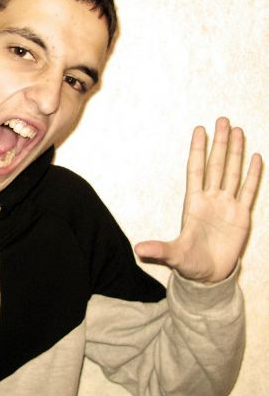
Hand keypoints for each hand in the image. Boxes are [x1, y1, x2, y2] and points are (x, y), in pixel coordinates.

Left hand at [135, 118, 261, 282]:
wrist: (209, 275)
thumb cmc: (189, 263)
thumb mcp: (174, 255)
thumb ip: (159, 250)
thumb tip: (138, 249)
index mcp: (194, 203)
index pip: (196, 170)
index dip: (198, 150)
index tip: (199, 129)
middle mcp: (211, 199)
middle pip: (217, 165)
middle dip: (219, 143)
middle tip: (222, 119)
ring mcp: (227, 205)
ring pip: (233, 172)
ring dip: (236, 152)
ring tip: (238, 130)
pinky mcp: (242, 216)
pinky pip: (249, 191)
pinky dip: (253, 175)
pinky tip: (256, 157)